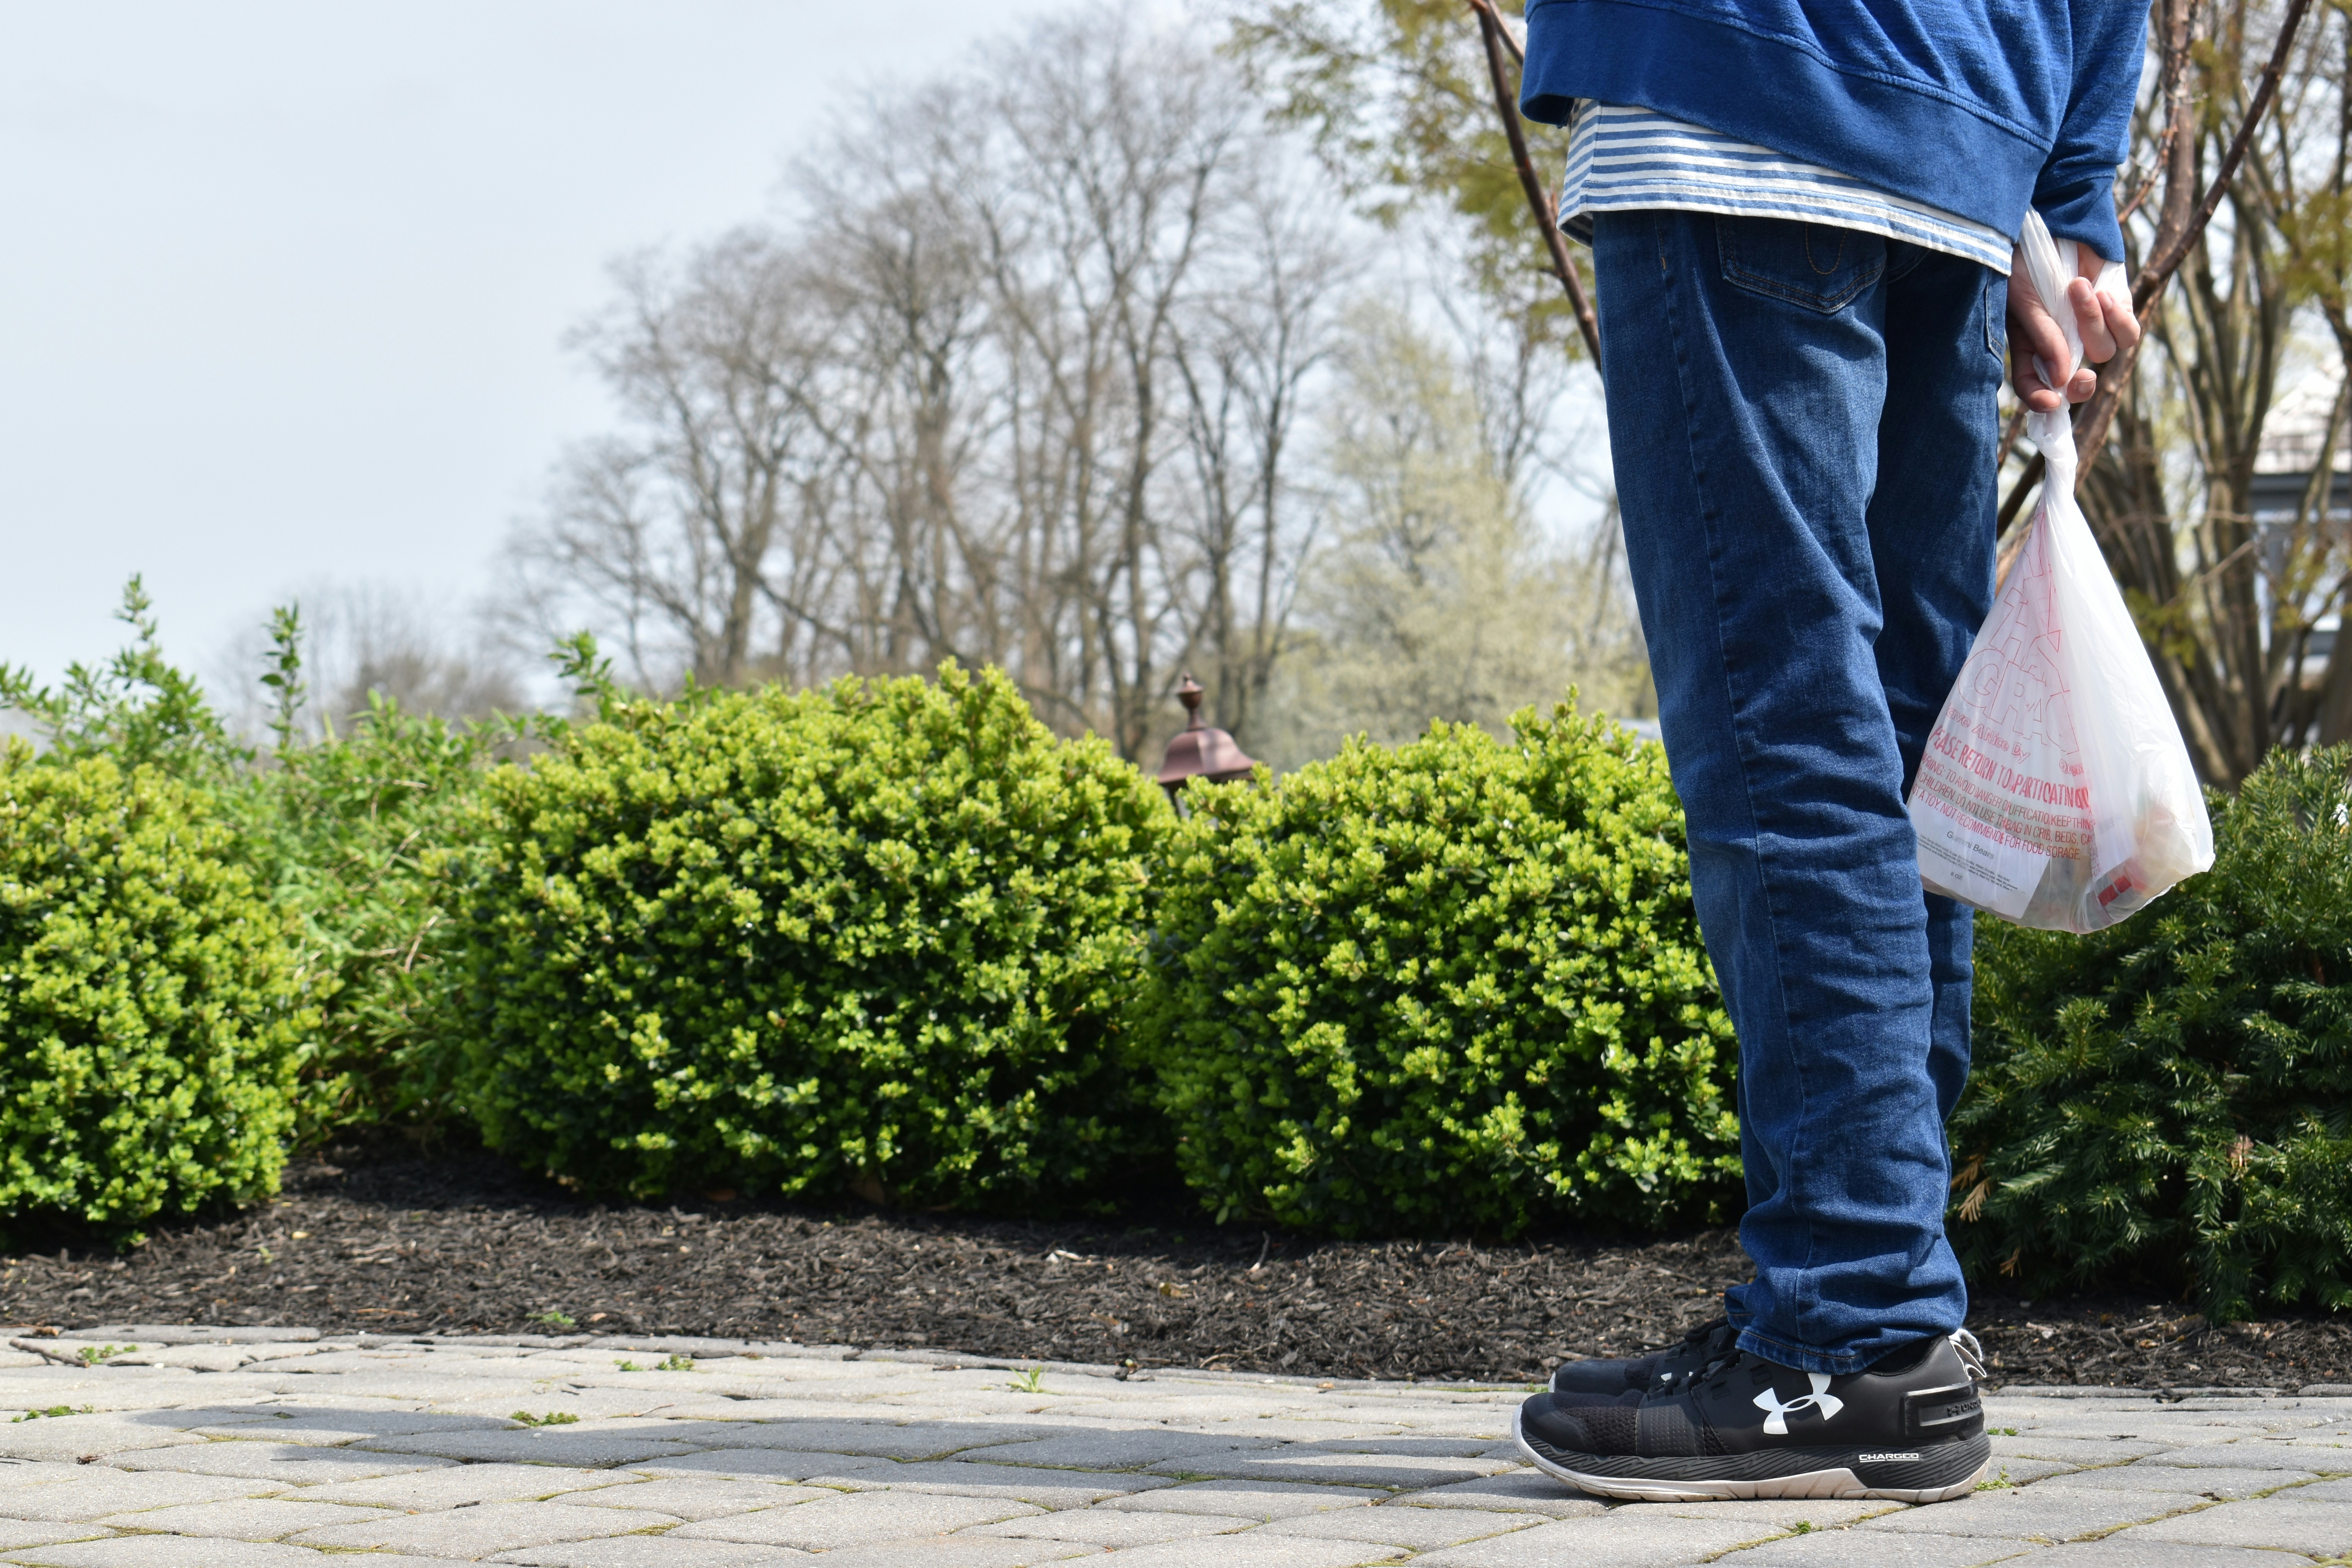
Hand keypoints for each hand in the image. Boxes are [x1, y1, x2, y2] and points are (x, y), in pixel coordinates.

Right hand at [2007, 244, 2139, 411]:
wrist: (2054, 220)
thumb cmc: (2026, 261)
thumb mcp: (2024, 301)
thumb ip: (2043, 339)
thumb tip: (2062, 378)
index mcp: (2032, 347)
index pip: (2037, 388)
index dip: (2042, 401)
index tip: (2052, 401)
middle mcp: (2063, 342)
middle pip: (2078, 383)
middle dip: (2082, 384)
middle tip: (2083, 376)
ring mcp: (2091, 326)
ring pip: (2104, 351)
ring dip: (2091, 322)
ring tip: (2077, 287)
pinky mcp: (2117, 308)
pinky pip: (2129, 332)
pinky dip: (2117, 317)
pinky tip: (2098, 290)